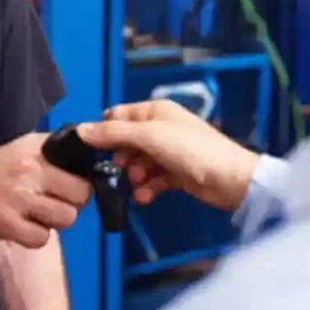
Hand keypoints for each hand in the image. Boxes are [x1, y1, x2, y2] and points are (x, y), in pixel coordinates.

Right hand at [0, 133, 92, 248]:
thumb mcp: (18, 152)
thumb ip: (50, 156)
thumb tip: (86, 167)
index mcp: (36, 148)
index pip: (82, 159)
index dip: (83, 178)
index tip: (72, 186)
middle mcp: (30, 167)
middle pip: (82, 193)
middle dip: (71, 205)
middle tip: (51, 206)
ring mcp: (19, 194)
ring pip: (66, 217)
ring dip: (53, 223)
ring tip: (32, 217)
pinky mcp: (7, 221)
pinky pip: (42, 237)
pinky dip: (33, 238)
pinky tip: (18, 229)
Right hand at [76, 100, 259, 210]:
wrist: (229, 179)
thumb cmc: (189, 150)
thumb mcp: (148, 136)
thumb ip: (114, 133)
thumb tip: (80, 130)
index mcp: (155, 111)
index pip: (119, 116)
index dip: (104, 131)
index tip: (90, 150)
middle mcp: (160, 128)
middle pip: (127, 142)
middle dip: (120, 158)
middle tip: (118, 171)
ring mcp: (169, 152)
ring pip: (138, 163)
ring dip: (134, 177)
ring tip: (137, 186)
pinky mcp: (176, 174)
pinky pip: (153, 180)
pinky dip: (147, 188)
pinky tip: (144, 198)